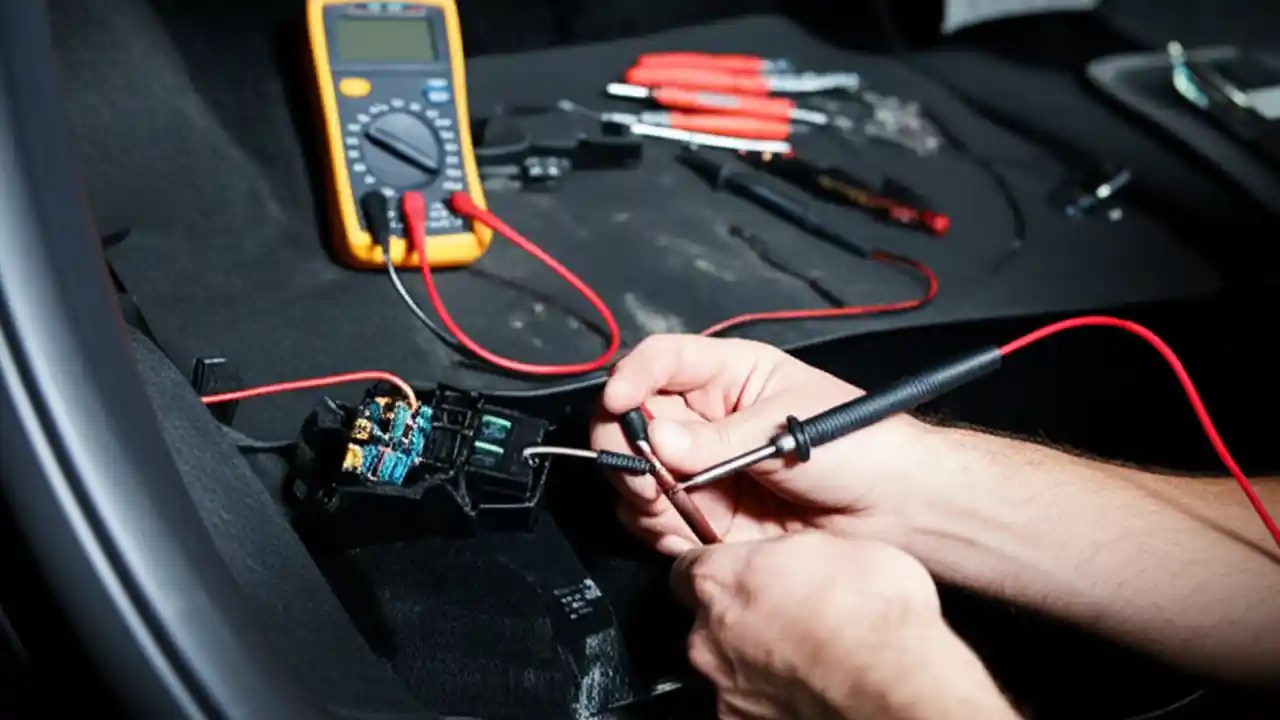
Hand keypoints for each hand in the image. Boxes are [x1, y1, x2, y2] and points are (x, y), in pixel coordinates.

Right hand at [591, 334, 937, 554]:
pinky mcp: (705, 517)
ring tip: (671, 513)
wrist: (895, 509)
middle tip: (643, 479)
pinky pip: (656, 522)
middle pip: (630, 421)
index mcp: (725, 376)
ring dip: (640, 496)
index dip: (630, 378)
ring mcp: (700, 470)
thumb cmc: (857, 442)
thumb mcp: (785, 429)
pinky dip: (657, 531)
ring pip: (633, 476)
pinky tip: (686, 536)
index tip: (619, 402)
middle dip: (623, 448)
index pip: (659, 361)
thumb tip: (655, 442)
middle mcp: (702, 420)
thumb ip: (717, 440)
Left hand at [670, 533, 1015, 719]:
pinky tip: (809, 689)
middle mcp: (709, 636)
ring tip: (808, 656)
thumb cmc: (869, 608)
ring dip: (756, 659)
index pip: (689, 569)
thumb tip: (794, 558)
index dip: (719, 572)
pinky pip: (748, 704)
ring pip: (728, 665)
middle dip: (739, 617)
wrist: (893, 677)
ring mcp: (726, 686)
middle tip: (788, 615)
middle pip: (707, 621)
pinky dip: (771, 697)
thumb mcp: (830, 545)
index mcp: (720, 580)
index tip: (743, 574)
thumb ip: (789, 555)